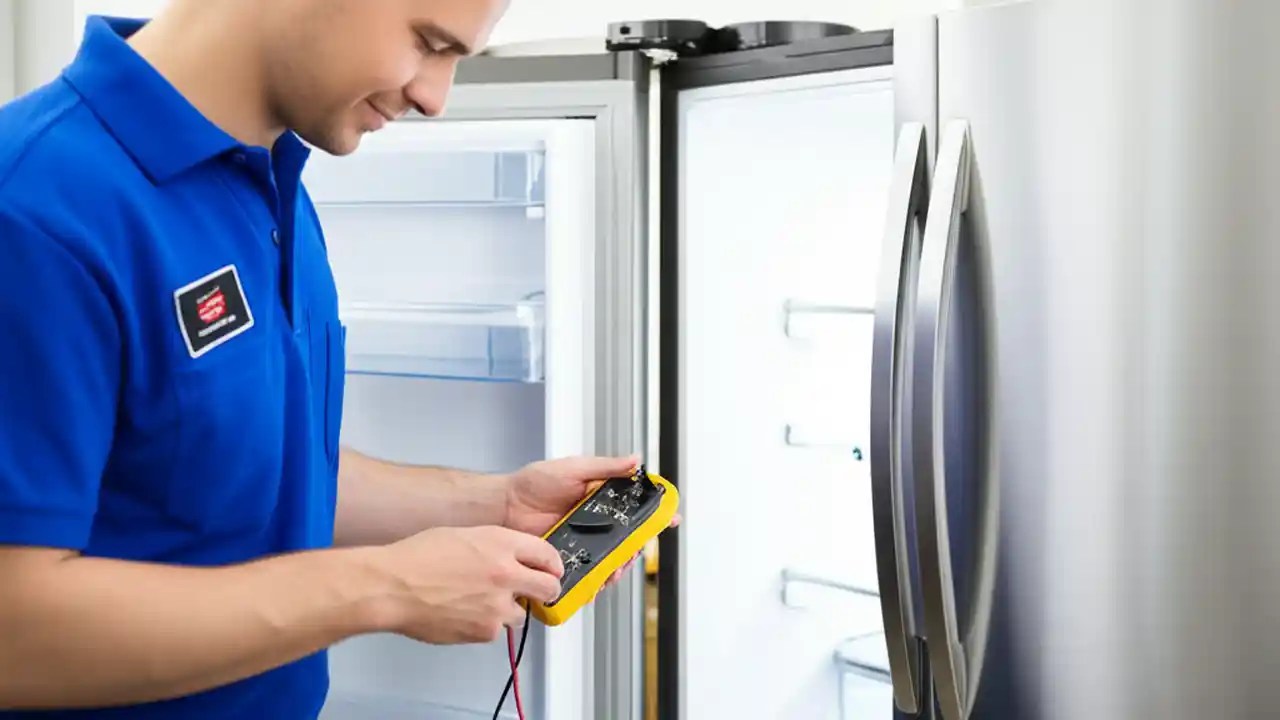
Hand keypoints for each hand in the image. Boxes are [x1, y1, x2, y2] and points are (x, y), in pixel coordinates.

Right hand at [375, 526, 563, 643]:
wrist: (393, 586)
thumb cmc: (418, 557)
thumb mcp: (464, 535)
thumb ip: (495, 546)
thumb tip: (513, 558)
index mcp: (501, 543)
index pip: (547, 554)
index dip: (552, 564)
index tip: (552, 570)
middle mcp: (506, 574)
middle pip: (549, 588)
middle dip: (545, 591)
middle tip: (536, 593)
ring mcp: (497, 606)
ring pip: (520, 614)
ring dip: (507, 610)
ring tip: (479, 602)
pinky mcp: (485, 631)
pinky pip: (495, 631)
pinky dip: (484, 625)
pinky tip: (462, 613)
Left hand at [502, 455, 681, 586]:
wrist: (504, 506)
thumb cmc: (533, 483)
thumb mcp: (573, 468)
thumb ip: (605, 467)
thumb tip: (635, 460)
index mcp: (600, 500)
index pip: (635, 508)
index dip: (654, 514)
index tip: (670, 519)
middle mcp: (595, 524)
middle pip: (628, 540)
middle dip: (637, 548)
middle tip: (635, 550)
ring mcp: (582, 543)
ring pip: (610, 560)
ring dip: (618, 567)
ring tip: (615, 569)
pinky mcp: (567, 560)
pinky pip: (587, 573)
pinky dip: (594, 580)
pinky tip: (596, 582)